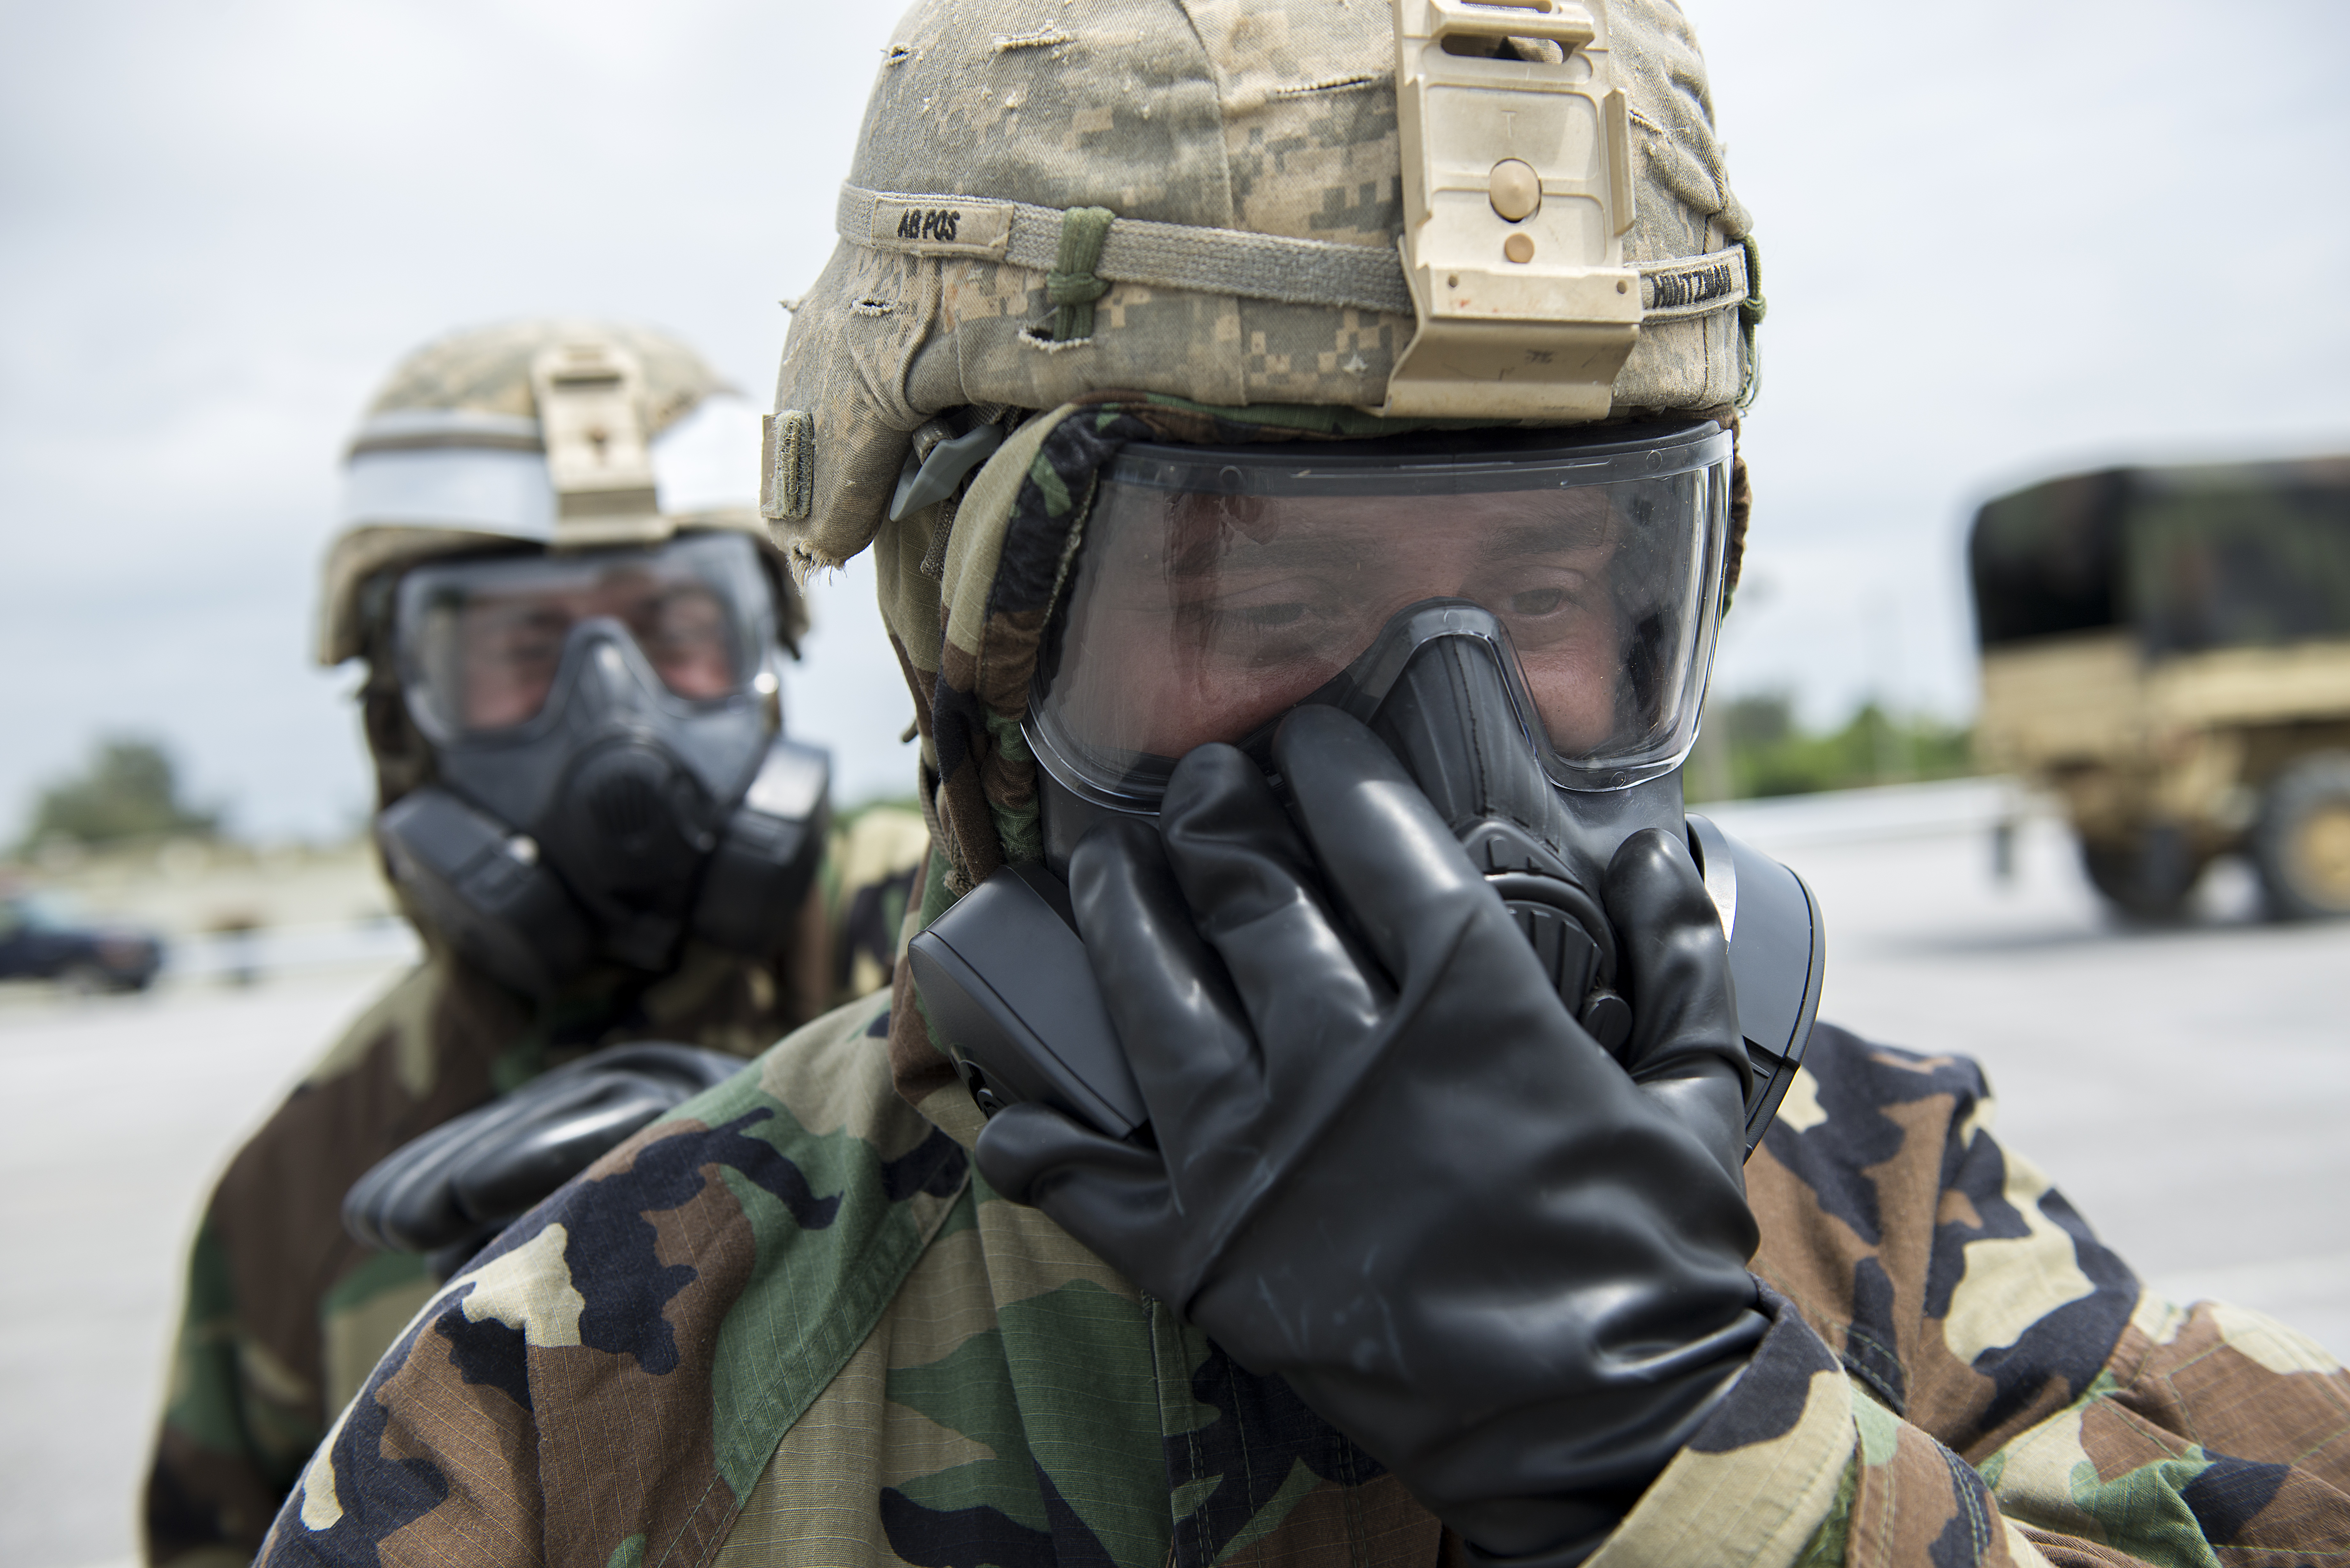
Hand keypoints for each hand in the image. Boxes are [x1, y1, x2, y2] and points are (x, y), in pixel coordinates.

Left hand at [977, 705, 1764, 1562]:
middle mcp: (1348, 1064)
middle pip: (1245, 898)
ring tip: (1100, 869)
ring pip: (1152, 1004)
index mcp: (1472, 1008)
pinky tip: (1009, 1107)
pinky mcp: (1214, 1261)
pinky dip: (1043, 1143)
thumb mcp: (1697, 1100)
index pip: (1375, 839)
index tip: (1305, 737)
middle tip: (1193, 786)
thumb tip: (1658, 849)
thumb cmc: (1657, 1264)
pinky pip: (1096, 1186)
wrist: (1610, 1433)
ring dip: (1117, 919)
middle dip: (1209, 820)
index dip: (1328, 769)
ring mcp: (1265, 1162)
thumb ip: (1680, 963)